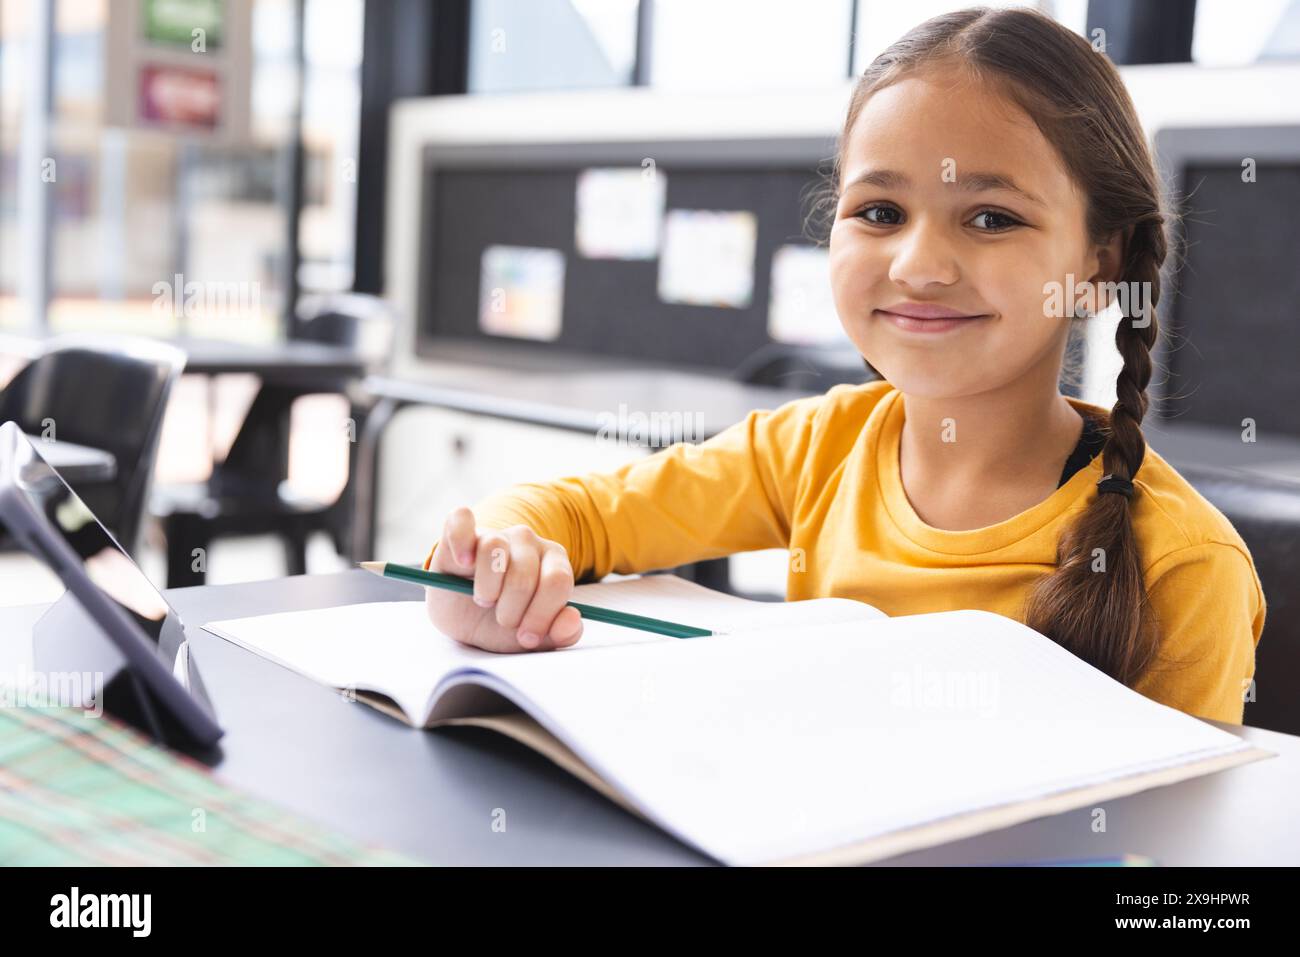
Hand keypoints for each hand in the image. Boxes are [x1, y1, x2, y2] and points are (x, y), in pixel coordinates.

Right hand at [424, 506, 583, 652]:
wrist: (462, 616)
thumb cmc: (501, 623)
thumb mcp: (530, 637)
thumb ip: (560, 633)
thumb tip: (572, 619)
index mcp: (554, 562)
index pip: (557, 581)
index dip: (542, 614)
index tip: (526, 637)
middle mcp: (528, 541)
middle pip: (525, 573)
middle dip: (511, 610)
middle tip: (503, 621)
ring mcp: (495, 532)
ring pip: (494, 548)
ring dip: (486, 586)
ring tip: (484, 600)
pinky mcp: (461, 530)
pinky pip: (461, 519)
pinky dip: (461, 541)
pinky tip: (463, 563)